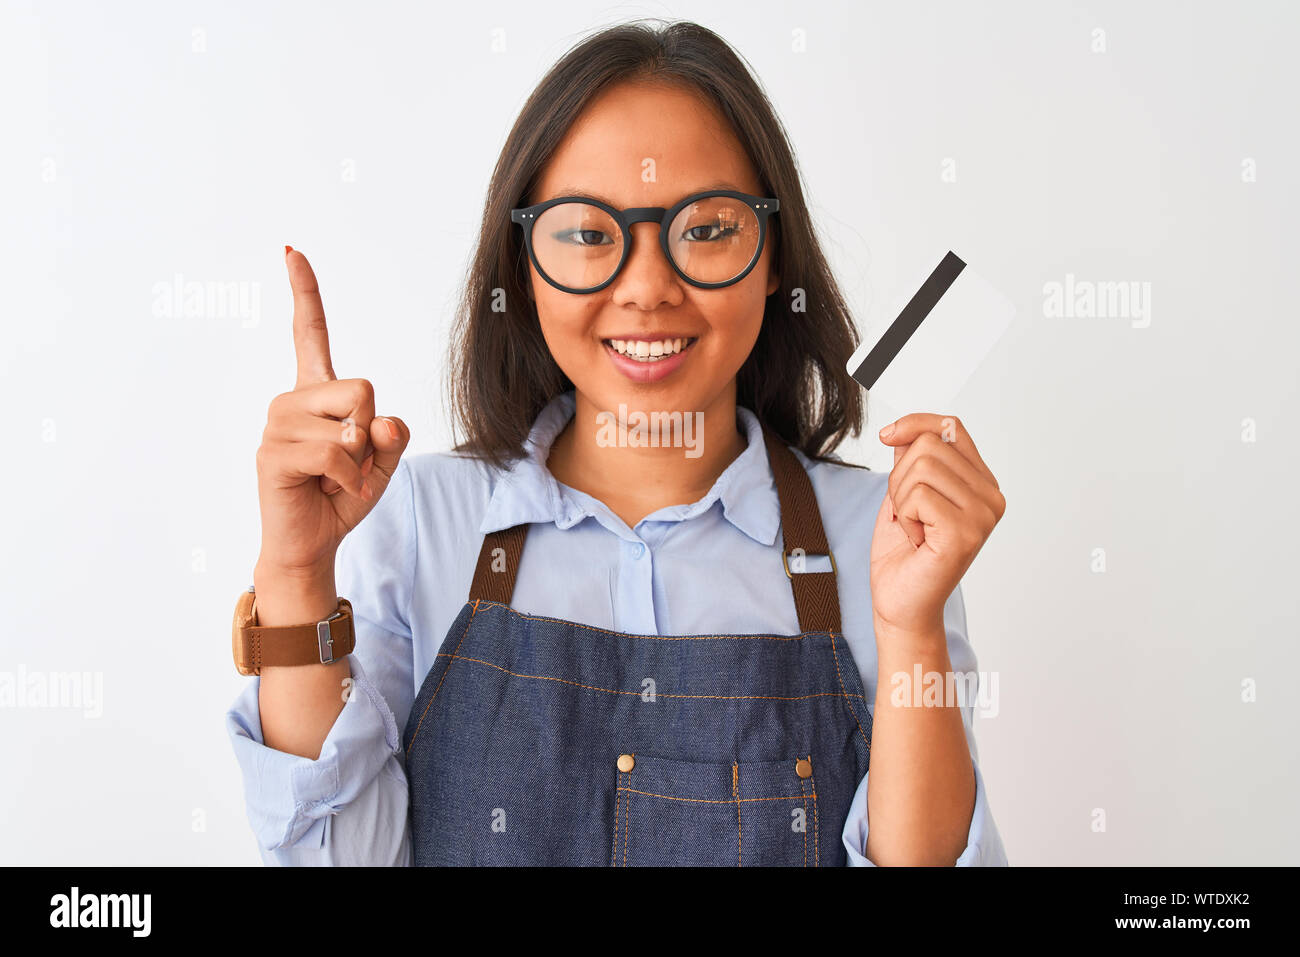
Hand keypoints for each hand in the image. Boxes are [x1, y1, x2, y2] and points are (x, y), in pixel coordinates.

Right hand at [254, 247, 410, 577]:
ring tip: (335, 480)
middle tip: (351, 464)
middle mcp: (292, 400)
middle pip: (362, 387)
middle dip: (372, 430)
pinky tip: (334, 492)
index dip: (304, 292)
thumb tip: (380, 422)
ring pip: (351, 424)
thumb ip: (392, 433)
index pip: (309, 333)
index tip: (291, 251)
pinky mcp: (273, 454)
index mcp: (317, 393)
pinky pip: (336, 454)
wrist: (312, 543)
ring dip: (360, 463)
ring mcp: (278, 425)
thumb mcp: (383, 460)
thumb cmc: (343, 496)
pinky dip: (351, 479)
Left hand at [869, 414, 1004, 637]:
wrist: (901, 603)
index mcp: (982, 483)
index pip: (951, 427)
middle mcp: (991, 497)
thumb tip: (906, 429)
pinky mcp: (966, 533)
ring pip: (922, 467)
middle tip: (907, 512)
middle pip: (930, 445)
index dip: (915, 423)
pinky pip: (919, 495)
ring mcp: (983, 516)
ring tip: (913, 527)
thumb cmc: (903, 553)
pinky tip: (916, 539)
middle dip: (900, 476)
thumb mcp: (904, 493)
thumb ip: (911, 460)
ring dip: (901, 498)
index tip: (887, 435)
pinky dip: (905, 516)